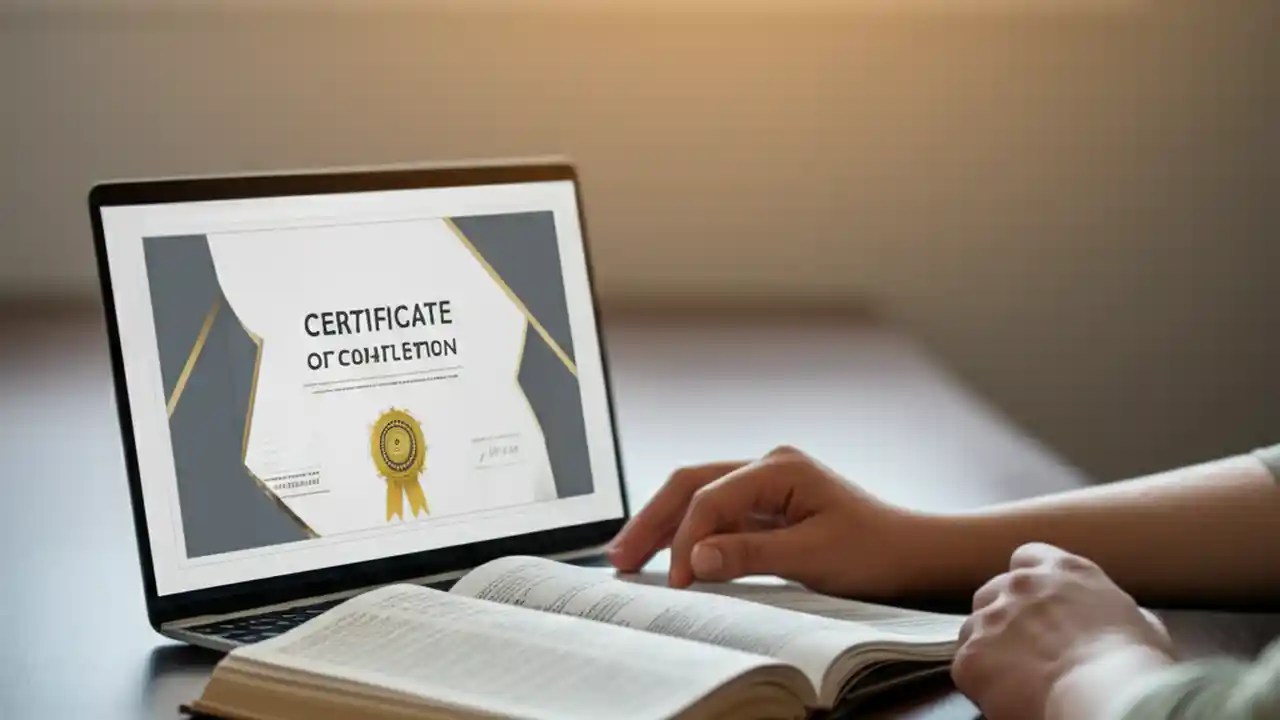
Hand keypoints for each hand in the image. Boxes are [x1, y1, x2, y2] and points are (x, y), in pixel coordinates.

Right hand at [606, 446, 926, 594]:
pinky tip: (669, 556)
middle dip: (652, 520)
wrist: (913, 554)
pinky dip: (689, 535)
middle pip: (691, 484)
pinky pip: (716, 515)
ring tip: (628, 557)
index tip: (675, 581)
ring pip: (697, 496)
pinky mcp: (766, 507)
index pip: (710, 497)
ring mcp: (764, 485)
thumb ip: (750, 554)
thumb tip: (694, 558)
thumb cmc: (874, 551)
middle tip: (619, 559)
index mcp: (778, 466)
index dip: (684, 538)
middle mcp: (765, 466)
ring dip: (664, 525)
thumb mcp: (813, 555)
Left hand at [951, 543, 1174, 719]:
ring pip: (974, 628)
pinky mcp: (971, 655)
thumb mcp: (1139, 621)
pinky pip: (965, 665)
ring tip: (1015, 678)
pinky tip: (1004, 697)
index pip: (1028, 558)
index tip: (1035, 605)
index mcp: (1063, 570)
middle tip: (1024, 649)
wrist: (1105, 693)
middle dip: (1004, 616)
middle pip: (993, 592)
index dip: (1029, 583)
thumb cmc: (1134, 665)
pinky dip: (980, 682)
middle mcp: (1020, 585)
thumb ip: (1108, 607)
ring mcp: (991, 618)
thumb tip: (1110, 618)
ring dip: (989, 648)